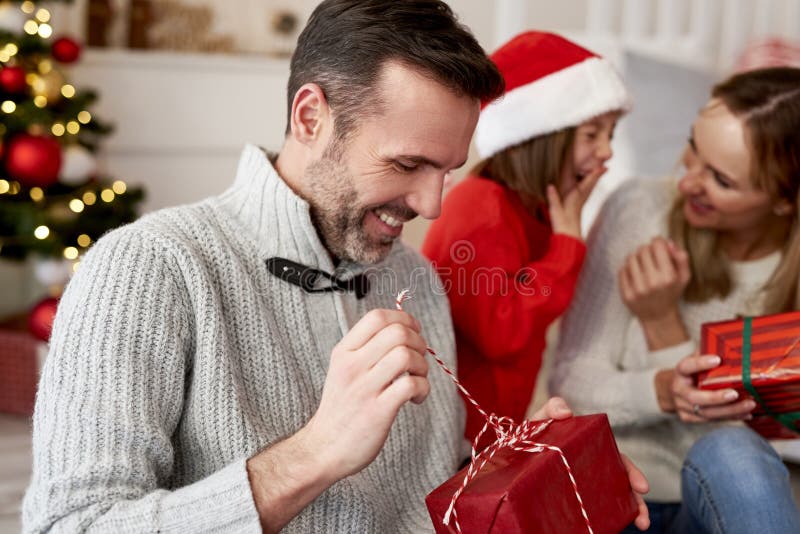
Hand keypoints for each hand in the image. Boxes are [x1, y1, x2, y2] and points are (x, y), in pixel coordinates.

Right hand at [304, 308, 430, 479]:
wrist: (323, 450)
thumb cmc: (341, 408)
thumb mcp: (342, 369)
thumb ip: (366, 349)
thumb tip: (401, 329)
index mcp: (344, 352)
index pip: (376, 317)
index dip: (403, 319)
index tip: (413, 332)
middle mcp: (352, 366)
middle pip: (397, 333)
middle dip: (419, 342)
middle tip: (417, 360)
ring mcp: (364, 389)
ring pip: (406, 356)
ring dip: (422, 366)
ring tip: (417, 379)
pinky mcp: (378, 411)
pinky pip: (410, 386)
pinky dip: (422, 389)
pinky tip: (415, 399)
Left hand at [532, 398, 649, 530]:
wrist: (503, 462)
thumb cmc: (527, 439)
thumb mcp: (538, 422)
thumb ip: (551, 410)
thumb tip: (567, 412)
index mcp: (588, 449)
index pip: (616, 459)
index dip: (630, 472)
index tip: (642, 487)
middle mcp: (590, 468)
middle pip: (619, 483)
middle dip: (636, 500)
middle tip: (643, 519)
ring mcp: (581, 486)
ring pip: (611, 500)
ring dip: (629, 513)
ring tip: (639, 526)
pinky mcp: (570, 502)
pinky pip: (591, 513)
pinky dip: (605, 521)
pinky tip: (608, 529)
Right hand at [548, 165, 605, 238]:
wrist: (569, 238)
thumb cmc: (562, 225)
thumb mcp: (555, 211)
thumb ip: (553, 198)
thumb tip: (550, 185)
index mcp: (575, 198)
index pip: (587, 184)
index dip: (594, 175)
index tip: (603, 167)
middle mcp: (579, 200)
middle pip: (590, 186)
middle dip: (596, 176)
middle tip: (604, 167)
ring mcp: (579, 204)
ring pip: (588, 190)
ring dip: (593, 182)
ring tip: (597, 174)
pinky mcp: (577, 208)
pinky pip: (584, 195)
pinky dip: (587, 189)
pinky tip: (584, 189)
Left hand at [619, 237, 690, 321]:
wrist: (658, 316)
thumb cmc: (671, 293)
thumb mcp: (684, 276)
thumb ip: (681, 258)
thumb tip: (668, 243)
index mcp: (668, 276)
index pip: (657, 246)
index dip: (658, 242)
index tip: (659, 244)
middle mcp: (652, 283)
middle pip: (643, 250)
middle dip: (647, 249)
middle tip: (651, 255)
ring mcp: (637, 289)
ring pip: (630, 258)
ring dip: (636, 257)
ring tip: (642, 263)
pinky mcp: (626, 294)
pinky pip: (622, 270)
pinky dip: (627, 268)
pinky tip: (635, 273)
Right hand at [670, 351, 755, 421]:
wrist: (678, 389)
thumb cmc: (695, 372)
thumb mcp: (698, 360)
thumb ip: (710, 354)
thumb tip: (737, 345)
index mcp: (680, 372)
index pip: (686, 367)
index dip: (700, 363)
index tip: (717, 359)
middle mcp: (678, 390)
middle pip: (695, 398)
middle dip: (716, 398)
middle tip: (735, 394)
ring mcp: (682, 406)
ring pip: (706, 413)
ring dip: (730, 410)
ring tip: (750, 404)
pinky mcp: (689, 418)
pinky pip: (711, 420)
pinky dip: (730, 418)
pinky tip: (746, 414)